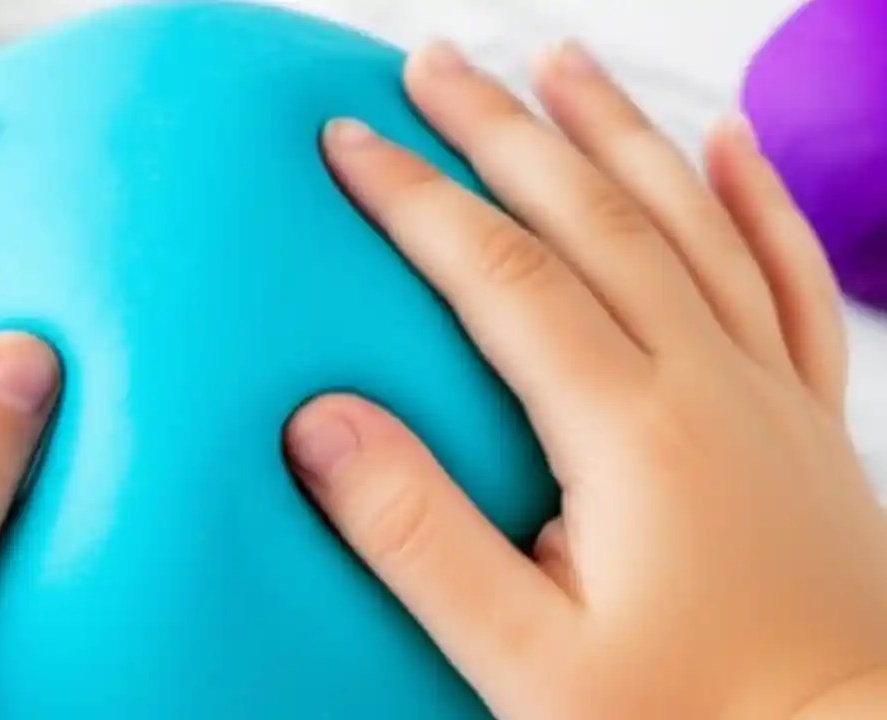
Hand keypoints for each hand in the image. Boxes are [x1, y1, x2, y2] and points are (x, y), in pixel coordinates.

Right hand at [287, 40, 886, 718]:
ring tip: (559, 61)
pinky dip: (757, 196)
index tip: (351, 139)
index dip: (419, 197)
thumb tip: (319, 425)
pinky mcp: (807, 413)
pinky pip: (789, 274)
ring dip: (615, 130)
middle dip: (502, 129)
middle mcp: (708, 379)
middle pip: (590, 215)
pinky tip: (729, 141)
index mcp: (631, 429)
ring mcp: (769, 386)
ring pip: (688, 217)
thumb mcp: (527, 664)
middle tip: (435, 62)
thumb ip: (419, 538)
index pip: (504, 274)